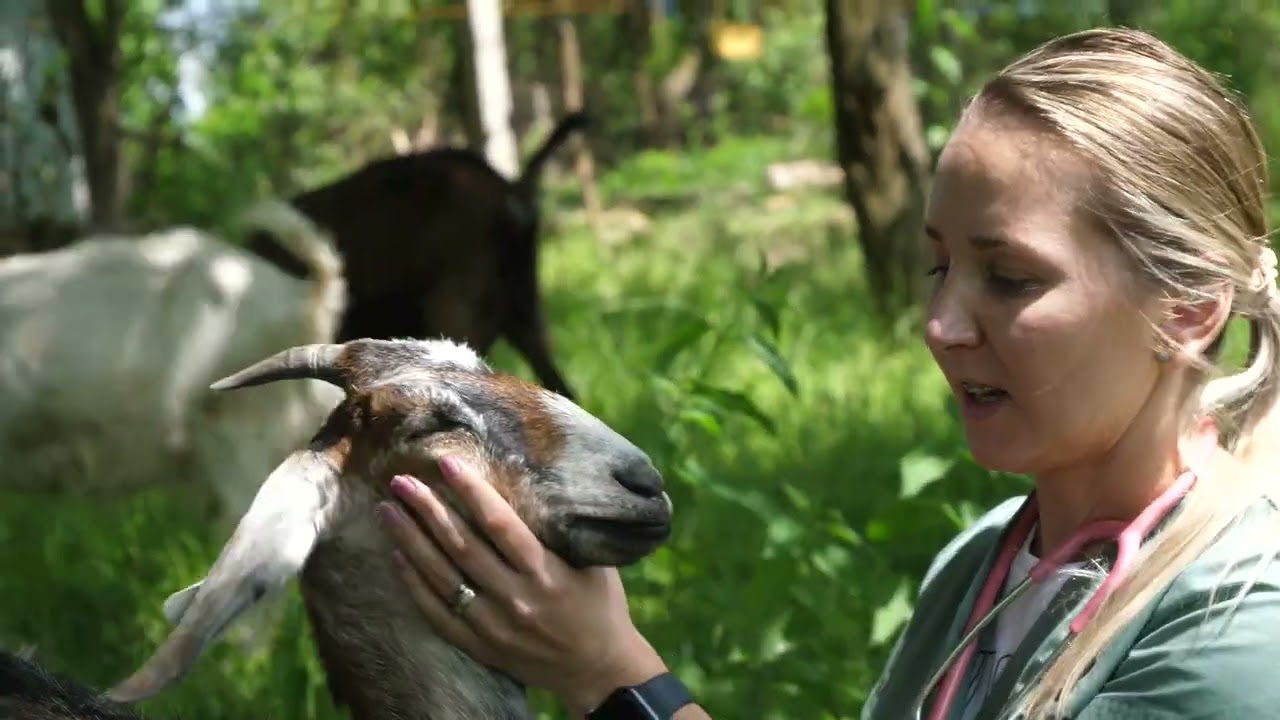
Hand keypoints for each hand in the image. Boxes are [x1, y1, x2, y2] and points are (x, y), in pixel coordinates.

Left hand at [380, 456, 669, 714]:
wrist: (599, 669)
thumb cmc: (600, 604)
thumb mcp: (594, 562)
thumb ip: (561, 530)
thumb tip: (529, 482)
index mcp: (546, 572)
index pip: (499, 523)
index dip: (471, 491)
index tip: (446, 462)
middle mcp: (517, 598)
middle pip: (461, 546)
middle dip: (427, 509)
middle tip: (400, 481)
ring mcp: (495, 626)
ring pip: (442, 577)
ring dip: (411, 541)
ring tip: (387, 511)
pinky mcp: (482, 647)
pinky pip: (438, 614)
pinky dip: (415, 585)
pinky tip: (397, 556)